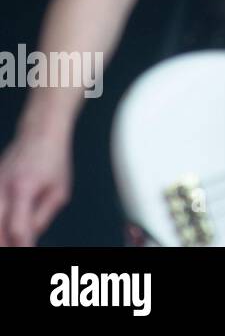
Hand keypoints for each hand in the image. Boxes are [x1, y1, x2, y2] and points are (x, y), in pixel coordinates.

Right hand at [0, 129, 72, 245]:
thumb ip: (42, 216)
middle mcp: (2, 188)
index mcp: (23, 189)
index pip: (18, 227)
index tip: (27, 252)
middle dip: (4, 243)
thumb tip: (29, 238)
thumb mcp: (59, 191)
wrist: (38, 133)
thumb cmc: (53, 162)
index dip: (22, 246)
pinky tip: (3, 227)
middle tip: (14, 249)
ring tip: (7, 242)